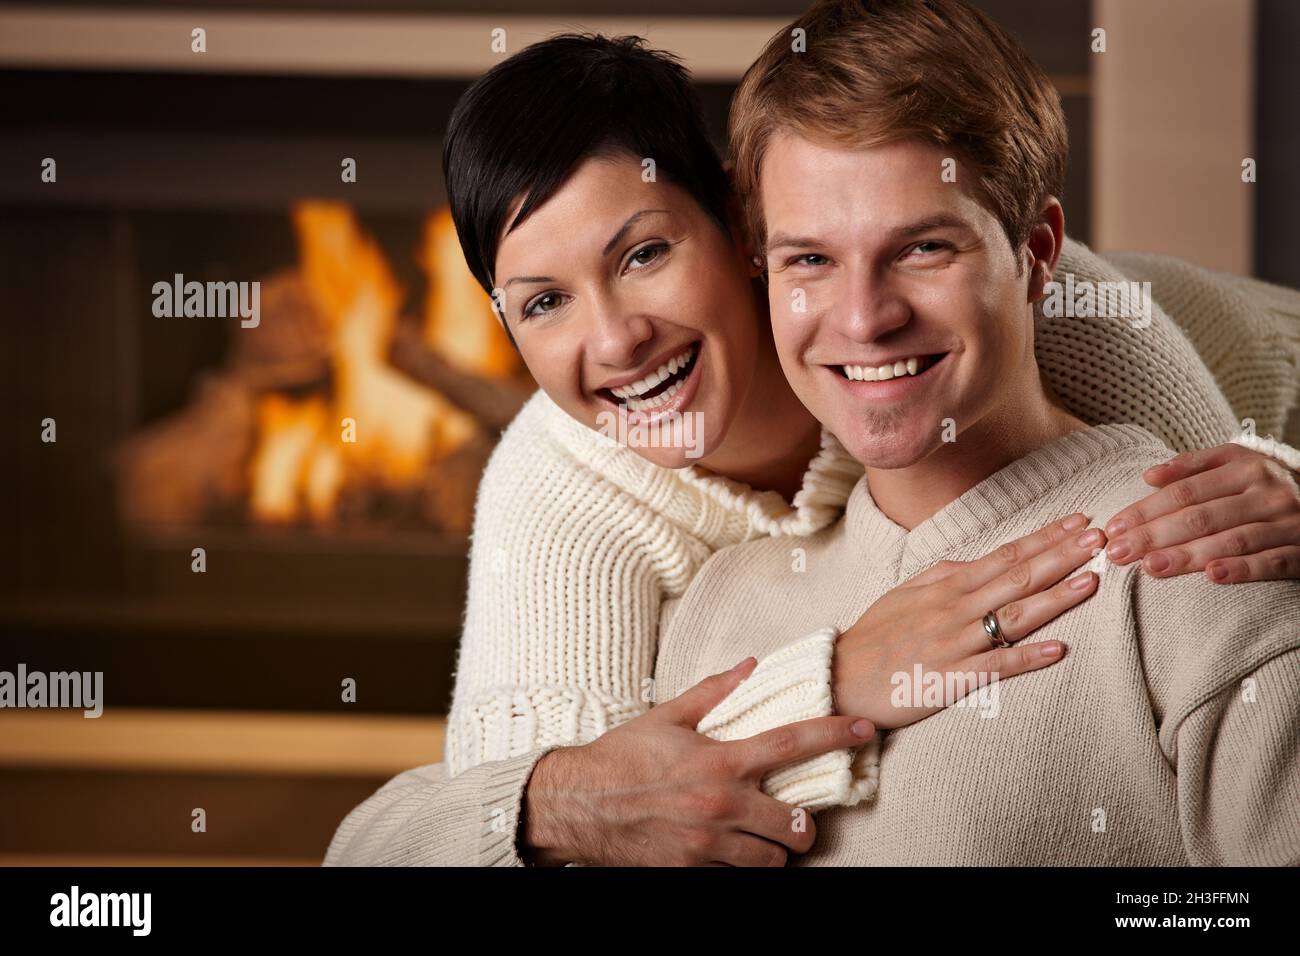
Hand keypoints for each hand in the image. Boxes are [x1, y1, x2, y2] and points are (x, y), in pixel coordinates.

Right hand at [519, 659, 874, 866]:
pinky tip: (732, 849)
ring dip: (775, 849)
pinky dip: (743, 865)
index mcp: (719, 760)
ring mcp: (708, 844)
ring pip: (772, 860)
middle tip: (795, 816)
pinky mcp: (692, 870)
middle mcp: (720, 804)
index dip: (834, 734)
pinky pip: (738, 876)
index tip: (864, 729)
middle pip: (797, 824)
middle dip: (804, 824)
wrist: (576, 807)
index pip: (792, 743)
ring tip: (763, 836)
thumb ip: (714, 691)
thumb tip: (750, 665)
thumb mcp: (666, 716)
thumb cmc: (620, 757)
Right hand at [832, 513, 1099, 727]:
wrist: (840, 679)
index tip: (1079, 522)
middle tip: (1103, 537)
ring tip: (1093, 581)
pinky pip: (995, 668)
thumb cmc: (875, 637)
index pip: (1005, 555)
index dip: (1045, 538)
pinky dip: (1027, 659)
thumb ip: (944, 575)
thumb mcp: (904, 594)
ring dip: (1055, 598)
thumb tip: (980, 560)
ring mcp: (955, 644)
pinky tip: (1059, 650)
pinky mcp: (950, 680)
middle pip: (1018, 578)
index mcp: (946, 587)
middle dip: (1062, 556)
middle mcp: (954, 610)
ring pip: (1014, 618)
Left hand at [1103, 443, 1299, 582]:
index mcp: (1245, 468)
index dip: (1146, 511)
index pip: (1184, 493)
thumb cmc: (1263, 485)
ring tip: (1151, 567)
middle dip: (1155, 536)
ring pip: (1232, 540)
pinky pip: (1272, 562)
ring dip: (1188, 555)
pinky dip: (1243, 569)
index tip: (1113, 529)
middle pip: (1201, 517)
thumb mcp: (1234, 462)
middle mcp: (1267, 493)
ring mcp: (1288, 522)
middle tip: (1119, 553)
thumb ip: (1192, 466)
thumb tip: (1148, 476)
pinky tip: (1212, 576)